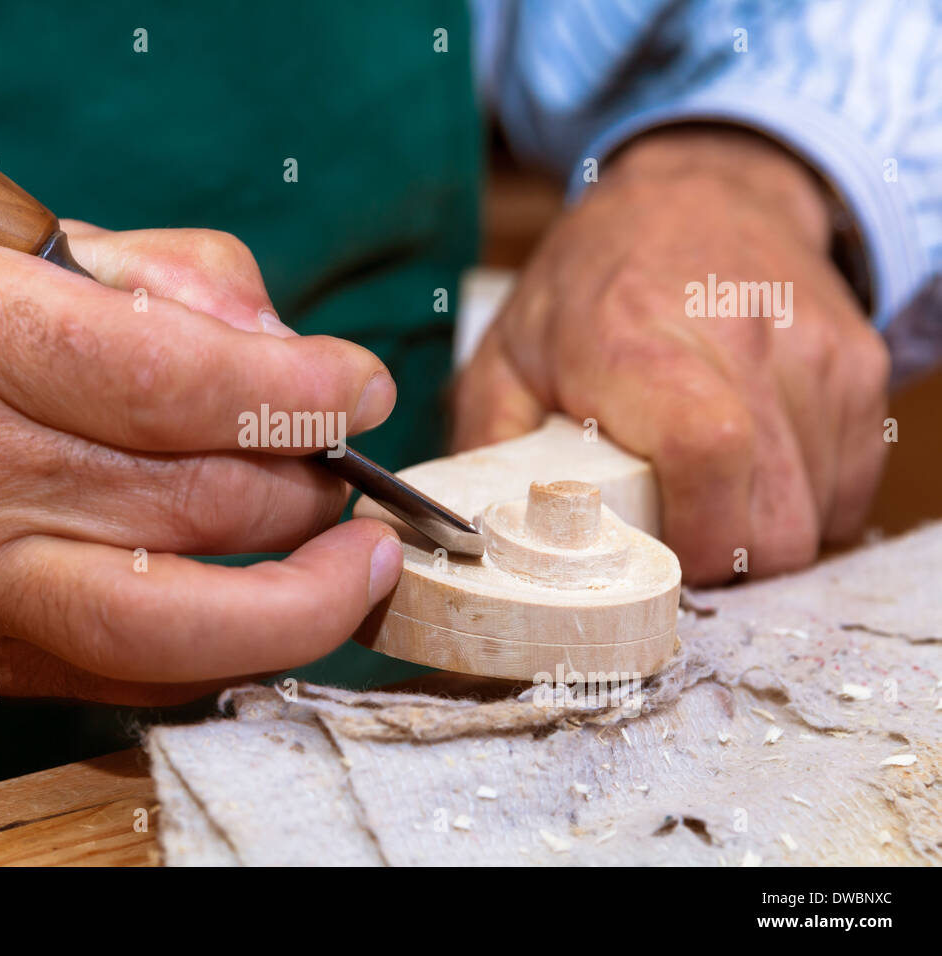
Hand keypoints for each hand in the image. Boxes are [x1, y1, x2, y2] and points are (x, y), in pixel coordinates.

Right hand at [0, 223, 402, 703]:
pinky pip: (154, 676)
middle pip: (202, 503)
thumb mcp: (24, 250)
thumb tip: (301, 360)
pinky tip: (277, 599)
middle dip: (313, 487)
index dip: (300, 394)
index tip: (361, 390)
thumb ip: (180, 283)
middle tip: (345, 464)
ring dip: (308, 591)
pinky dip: (240, 644)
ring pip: (191, 622)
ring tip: (351, 552)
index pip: (175, 383)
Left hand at [453, 128, 889, 583]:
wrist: (699, 190)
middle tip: (680, 531)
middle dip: (727, 556)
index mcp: (639, 345)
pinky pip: (854, 484)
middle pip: (775, 515)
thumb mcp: (508, 352)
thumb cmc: (593, 282)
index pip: (708, 453)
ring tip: (712, 490)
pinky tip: (759, 470)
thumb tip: (474, 530)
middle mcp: (741, 341)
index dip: (695, 534)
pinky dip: (810, 501)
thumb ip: (490, 444)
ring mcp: (815, 351)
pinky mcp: (861, 362)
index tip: (661, 550)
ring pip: (819, 513)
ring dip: (766, 528)